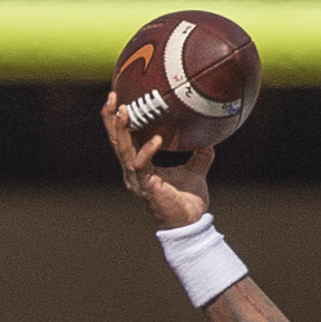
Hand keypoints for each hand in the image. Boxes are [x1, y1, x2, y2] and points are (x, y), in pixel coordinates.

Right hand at [103, 90, 210, 229]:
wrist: (191, 225)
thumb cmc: (188, 202)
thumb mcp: (195, 172)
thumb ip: (199, 155)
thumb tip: (208, 138)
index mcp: (139, 167)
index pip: (124, 140)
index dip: (117, 121)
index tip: (118, 98)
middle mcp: (133, 172)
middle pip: (117, 141)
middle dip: (112, 118)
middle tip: (113, 96)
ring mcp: (138, 180)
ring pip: (123, 150)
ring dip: (122, 130)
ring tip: (124, 110)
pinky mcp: (147, 188)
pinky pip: (142, 165)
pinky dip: (147, 151)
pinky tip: (155, 139)